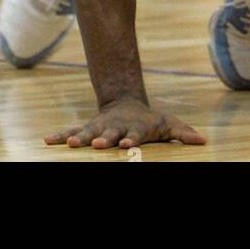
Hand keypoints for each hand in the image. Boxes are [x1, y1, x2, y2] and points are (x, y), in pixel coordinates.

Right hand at [44, 98, 205, 150]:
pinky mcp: (88, 129)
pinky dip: (60, 136)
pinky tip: (46, 140)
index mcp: (136, 127)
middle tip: (98, 143)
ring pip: (89, 132)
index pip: (135, 133)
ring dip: (80, 137)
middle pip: (111, 133)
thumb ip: (182, 132)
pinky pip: (71, 132)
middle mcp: (116, 127)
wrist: (126, 104)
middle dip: (104, 138)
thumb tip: (203, 141)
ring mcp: (100, 127)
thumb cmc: (150, 121)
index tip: (128, 144)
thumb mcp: (167, 124)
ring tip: (71, 143)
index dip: (132, 138)